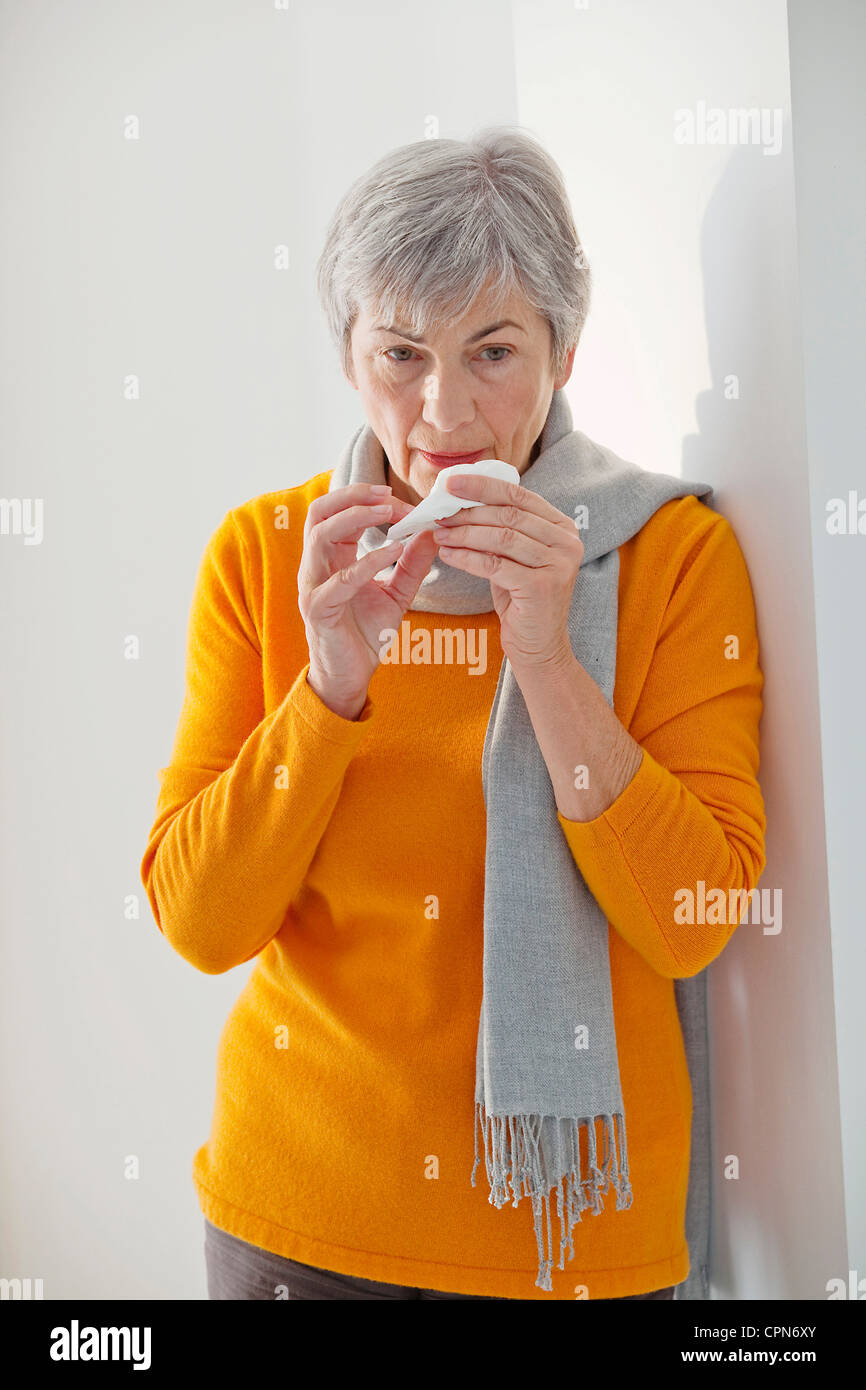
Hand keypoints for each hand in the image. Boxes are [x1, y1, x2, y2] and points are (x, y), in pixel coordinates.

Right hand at [298, 483, 438, 717]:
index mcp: (331, 557)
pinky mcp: (317, 609)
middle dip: (353, 495)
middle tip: (389, 494)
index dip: (367, 498)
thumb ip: (412, 563)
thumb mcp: (397, 592)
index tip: (403, 501)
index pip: (338, 510)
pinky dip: (368, 561)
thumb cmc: (366, 632)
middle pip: (320, 511)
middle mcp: (316, 565)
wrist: (351, 676)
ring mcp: (312, 586)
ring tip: (389, 511)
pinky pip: (340, 579)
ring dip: (355, 517)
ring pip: (321, 535)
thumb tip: (432, 531)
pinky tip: (394, 551)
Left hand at [430, 472, 582, 667]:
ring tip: (439, 533)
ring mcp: (558, 565)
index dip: (483, 486)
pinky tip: (447, 555)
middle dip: (468, 510)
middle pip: (509, 514)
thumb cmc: (522, 599)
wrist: (539, 646)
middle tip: (438, 512)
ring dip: (464, 533)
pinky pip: (495, 565)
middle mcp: (567, 542)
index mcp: (562, 527)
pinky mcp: (542, 587)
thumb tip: (460, 498)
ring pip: (501, 537)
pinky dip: (466, 558)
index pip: (519, 495)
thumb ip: (502, 528)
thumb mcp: (516, 557)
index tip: (450, 482)